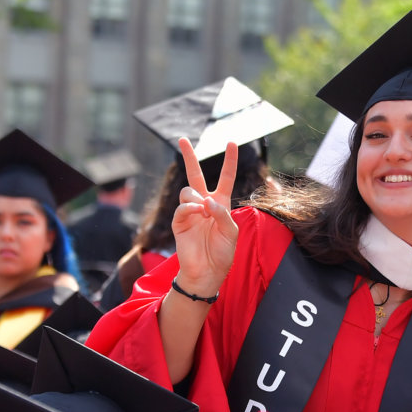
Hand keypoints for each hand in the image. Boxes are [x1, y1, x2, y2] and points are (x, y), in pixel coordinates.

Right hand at [171, 137, 238, 297]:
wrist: (208, 272)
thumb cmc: (222, 252)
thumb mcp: (231, 231)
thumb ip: (222, 213)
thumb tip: (206, 200)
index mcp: (220, 203)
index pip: (225, 177)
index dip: (229, 161)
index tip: (232, 142)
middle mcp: (204, 204)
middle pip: (195, 174)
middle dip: (189, 157)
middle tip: (182, 139)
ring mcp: (190, 212)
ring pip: (188, 191)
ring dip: (197, 198)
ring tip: (204, 211)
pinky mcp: (179, 222)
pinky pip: (182, 207)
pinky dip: (191, 208)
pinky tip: (198, 214)